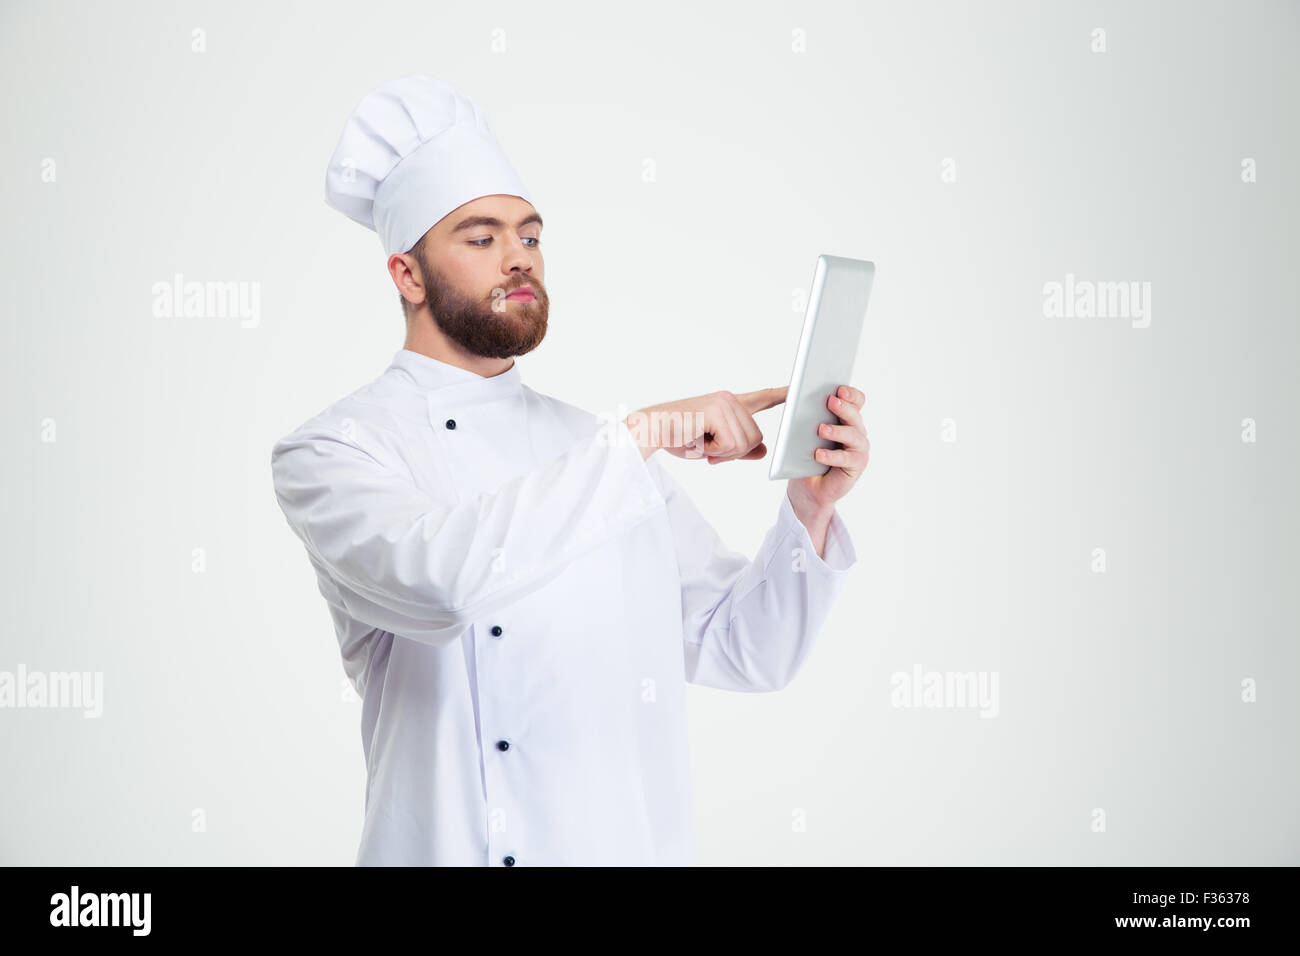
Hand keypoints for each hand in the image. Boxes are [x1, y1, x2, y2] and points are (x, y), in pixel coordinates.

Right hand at [623, 386, 787, 461]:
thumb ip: (740, 449)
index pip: (761, 398)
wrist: (651, 430)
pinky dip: (714, 451)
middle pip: (755, 438)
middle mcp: (730, 399)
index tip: (798, 387)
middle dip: (732, 452)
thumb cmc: (678, 437)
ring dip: (721, 452)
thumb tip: (765, 451)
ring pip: (744, 443)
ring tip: (700, 442)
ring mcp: (725, 402)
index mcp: (730, 404)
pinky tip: (698, 440)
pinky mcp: (717, 410)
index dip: (781, 395)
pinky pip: (731, 444)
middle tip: (707, 448)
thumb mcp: (714, 448)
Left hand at [787, 385, 868, 513]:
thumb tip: (798, 398)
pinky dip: (832, 456)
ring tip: (821, 429)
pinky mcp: (856, 466)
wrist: (809, 487)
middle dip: (843, 407)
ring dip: (837, 431)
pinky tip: (818, 454)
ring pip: (853, 435)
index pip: (856, 400)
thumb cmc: (808, 456)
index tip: (838, 388)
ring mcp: (859, 449)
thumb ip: (808, 417)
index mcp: (846, 419)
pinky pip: (846, 459)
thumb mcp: (805, 434)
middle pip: (855, 415)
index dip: (850, 393)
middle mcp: (856, 431)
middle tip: (830, 401)